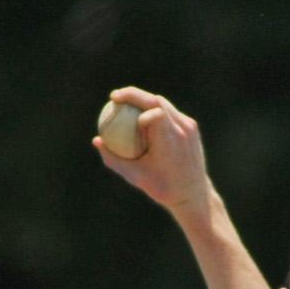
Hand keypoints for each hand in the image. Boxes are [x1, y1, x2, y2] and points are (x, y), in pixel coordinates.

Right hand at [92, 87, 210, 217]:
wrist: (194, 194)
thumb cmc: (162, 189)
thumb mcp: (135, 176)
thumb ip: (114, 159)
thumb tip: (96, 140)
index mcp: (170, 141)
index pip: (155, 113)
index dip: (137, 105)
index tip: (119, 107)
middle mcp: (182, 130)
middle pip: (157, 101)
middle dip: (133, 94)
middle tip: (114, 96)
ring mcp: (189, 127)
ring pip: (163, 103)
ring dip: (143, 99)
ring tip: (124, 101)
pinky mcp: (192, 127)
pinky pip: (170, 112)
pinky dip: (153, 110)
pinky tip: (139, 112)